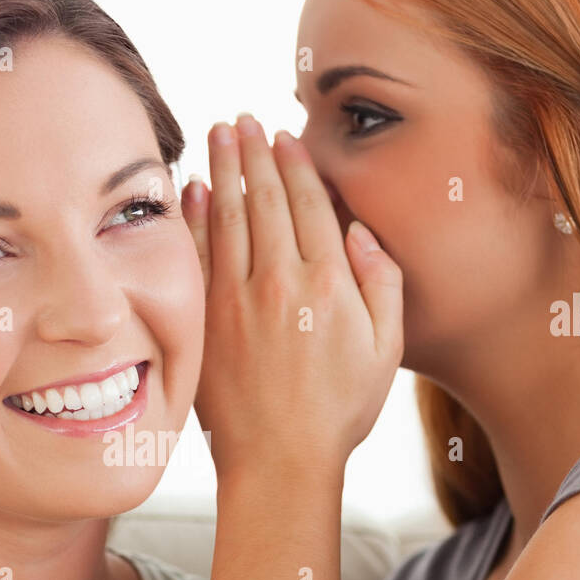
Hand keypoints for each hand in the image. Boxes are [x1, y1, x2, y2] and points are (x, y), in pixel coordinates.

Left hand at [181, 116, 402, 480]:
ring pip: (228, 217)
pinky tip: (193, 190)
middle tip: (242, 118)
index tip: (284, 135)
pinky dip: (194, 217)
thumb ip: (383, 285)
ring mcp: (236, 300)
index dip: (295, 164)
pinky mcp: (206, 320)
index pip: (308, 204)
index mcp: (328, 284)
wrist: (279, 461)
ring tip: (217, 134)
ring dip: (222, 169)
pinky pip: (198, 255)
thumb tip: (361, 231)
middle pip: (264, 199)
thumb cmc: (338, 412)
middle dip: (253, 151)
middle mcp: (279, 282)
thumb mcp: (386, 351)